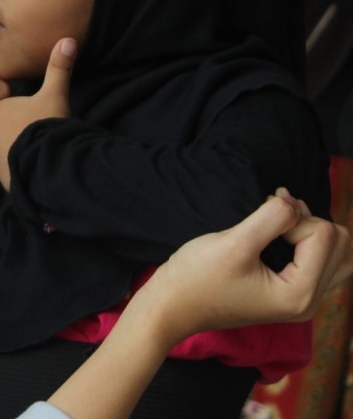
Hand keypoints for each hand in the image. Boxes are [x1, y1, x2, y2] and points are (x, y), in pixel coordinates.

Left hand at [0, 38, 76, 190]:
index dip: (34, 116)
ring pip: (9, 147)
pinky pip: (8, 165)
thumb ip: (59, 68)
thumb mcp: (55, 95)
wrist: (44, 164)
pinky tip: (33, 166)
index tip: (44, 122)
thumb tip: (69, 39)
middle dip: (26, 134)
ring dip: (23, 150)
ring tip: (39, 152)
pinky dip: (20, 165)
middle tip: (43, 138)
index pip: (16, 110)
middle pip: (12, 129)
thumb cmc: (47, 126)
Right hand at [137, 189, 352, 345]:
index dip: (290, 218)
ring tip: (280, 223)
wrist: (172, 306)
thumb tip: (292, 201)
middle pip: (340, 242)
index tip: (255, 221)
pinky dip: (310, 242)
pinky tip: (283, 233)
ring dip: (313, 230)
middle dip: (307, 222)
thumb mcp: (232, 243)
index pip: (323, 235)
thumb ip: (270, 218)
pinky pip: (324, 262)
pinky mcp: (294, 295)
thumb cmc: (195, 278)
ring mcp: (304, 301)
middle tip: (270, 216)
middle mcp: (310, 302)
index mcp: (300, 295)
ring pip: (338, 252)